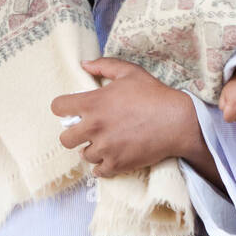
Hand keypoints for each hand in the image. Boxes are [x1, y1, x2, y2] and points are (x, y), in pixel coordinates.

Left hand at [51, 57, 195, 177]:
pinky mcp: (116, 164)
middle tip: (87, 131)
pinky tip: (111, 156)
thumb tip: (84, 64)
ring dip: (91, 149)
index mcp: (93, 103)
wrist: (177, 122)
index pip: (58, 108)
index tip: (71, 110)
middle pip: (64, 139)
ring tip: (105, 143)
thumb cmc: (154, 94)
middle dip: (74, 134)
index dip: (63, 108)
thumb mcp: (130, 72)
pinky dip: (103, 165)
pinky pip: (98, 171)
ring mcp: (105, 148)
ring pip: (83, 155)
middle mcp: (94, 127)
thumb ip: (104, 65)